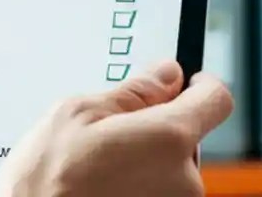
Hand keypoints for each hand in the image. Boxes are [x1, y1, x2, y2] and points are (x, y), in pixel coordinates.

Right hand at [0, 62, 232, 196]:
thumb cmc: (47, 185)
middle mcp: (185, 180)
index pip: (215, 100)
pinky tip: (101, 190)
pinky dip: (136, 189)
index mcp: (169, 138)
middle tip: (108, 136)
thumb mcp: (76, 114)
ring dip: (142, 164)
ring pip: (168, 170)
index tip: (184, 84)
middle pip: (185, 138)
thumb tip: (165, 76)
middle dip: (153, 130)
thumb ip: (132, 92)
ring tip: (95, 170)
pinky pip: (158, 194)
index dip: (198, 87)